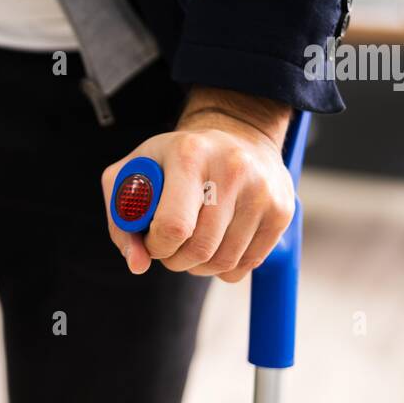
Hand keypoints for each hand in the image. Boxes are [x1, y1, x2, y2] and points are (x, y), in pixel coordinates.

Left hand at [101, 87, 295, 282]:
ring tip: (191, 244)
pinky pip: (247, 265)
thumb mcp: (132, 175)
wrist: (236, 135)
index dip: (156, 246)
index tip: (152, 240)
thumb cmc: (174, 160)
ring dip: (199, 267)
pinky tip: (217, 245)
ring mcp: (262, 190)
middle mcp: (232, 169)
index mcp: (189, 155)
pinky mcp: (282, 211)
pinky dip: (225, 268)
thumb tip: (138, 264)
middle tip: (170, 247)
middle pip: (200, 249)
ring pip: (224, 263)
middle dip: (176, 260)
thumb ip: (122, 222)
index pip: (173, 227)